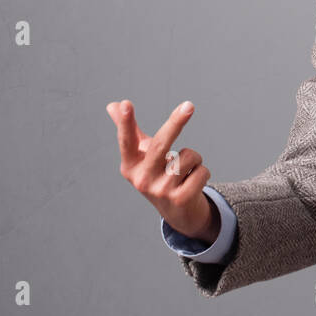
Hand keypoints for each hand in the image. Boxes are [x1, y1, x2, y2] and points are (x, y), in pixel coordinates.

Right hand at [107, 98, 218, 243]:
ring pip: (189, 156)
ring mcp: (161, 191)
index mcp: (130, 166)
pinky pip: (201, 171)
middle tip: (189, 105)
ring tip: (186, 171)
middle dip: (176, 122)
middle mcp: (142, 179)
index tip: (125, 103)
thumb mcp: (141, 155)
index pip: (127, 140)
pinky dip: (203, 173)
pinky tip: (193, 183)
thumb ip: (130, 131)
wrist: (178, 212)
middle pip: (161, 144)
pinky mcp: (180, 199)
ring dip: (194, 158)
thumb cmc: (158, 175)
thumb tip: (112, 105)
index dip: (125, 122)